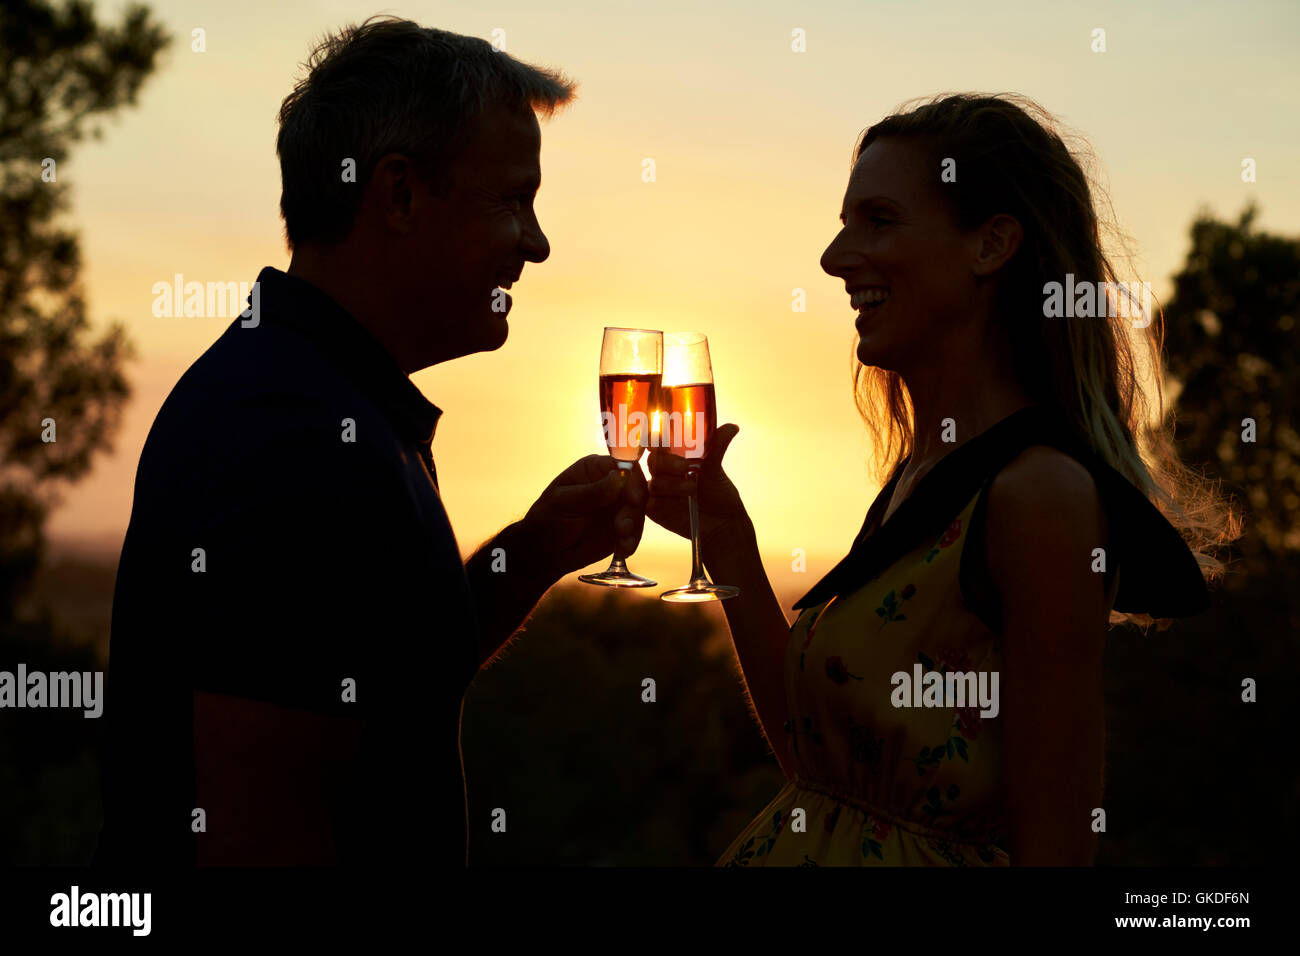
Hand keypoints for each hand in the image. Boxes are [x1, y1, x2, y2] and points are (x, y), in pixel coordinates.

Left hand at [519, 455, 647, 578]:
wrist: (544, 552)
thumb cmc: (547, 519)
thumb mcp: (564, 503)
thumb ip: (592, 492)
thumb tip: (618, 476)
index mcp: (594, 470)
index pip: (622, 466)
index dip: (633, 481)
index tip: (634, 498)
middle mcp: (610, 485)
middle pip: (636, 489)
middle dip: (634, 509)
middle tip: (623, 527)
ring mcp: (617, 506)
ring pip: (638, 511)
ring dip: (633, 527)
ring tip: (621, 540)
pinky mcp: (621, 528)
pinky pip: (634, 532)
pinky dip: (631, 541)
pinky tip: (622, 550)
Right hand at [647, 424, 750, 552]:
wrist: (722, 523)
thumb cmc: (718, 493)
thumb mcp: (716, 469)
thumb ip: (717, 447)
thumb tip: (732, 427)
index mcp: (674, 457)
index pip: (658, 443)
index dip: (654, 439)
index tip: (659, 438)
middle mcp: (663, 472)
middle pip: (654, 461)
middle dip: (668, 463)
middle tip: (684, 466)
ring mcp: (658, 491)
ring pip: (655, 483)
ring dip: (673, 485)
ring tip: (692, 490)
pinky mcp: (655, 510)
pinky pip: (651, 503)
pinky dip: (662, 502)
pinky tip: (676, 503)